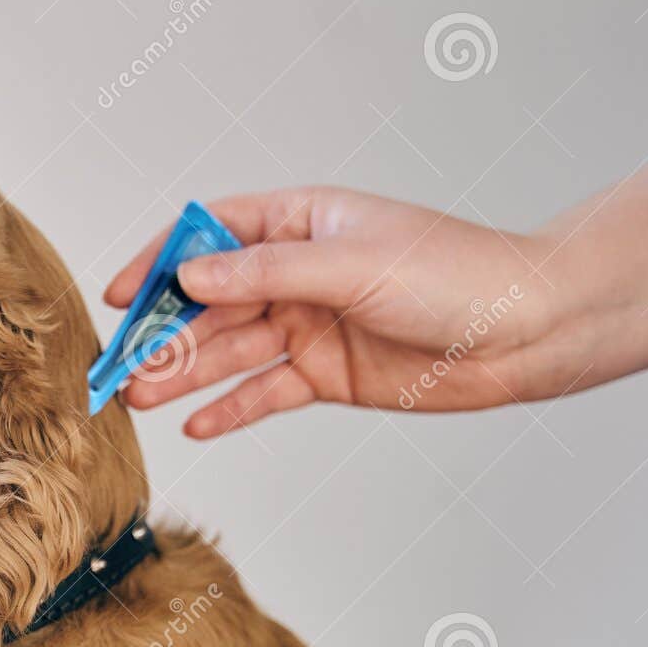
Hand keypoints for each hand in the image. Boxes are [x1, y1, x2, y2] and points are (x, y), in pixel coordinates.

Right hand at [104, 189, 621, 436]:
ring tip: (140, 397)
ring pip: (230, 350)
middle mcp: (299, 274)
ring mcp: (310, 325)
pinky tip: (195, 423)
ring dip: (185, 373)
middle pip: (212, 301)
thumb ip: (266, 271)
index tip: (120, 294)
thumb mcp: (352, 263)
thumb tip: (190, 273)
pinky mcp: (327, 375)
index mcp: (302, 223)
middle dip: (164, 331)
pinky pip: (264, 392)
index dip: (160, 262)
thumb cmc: (455, 274)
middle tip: (120, 365)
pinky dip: (230, 408)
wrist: (527, 331)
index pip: (212, 235)